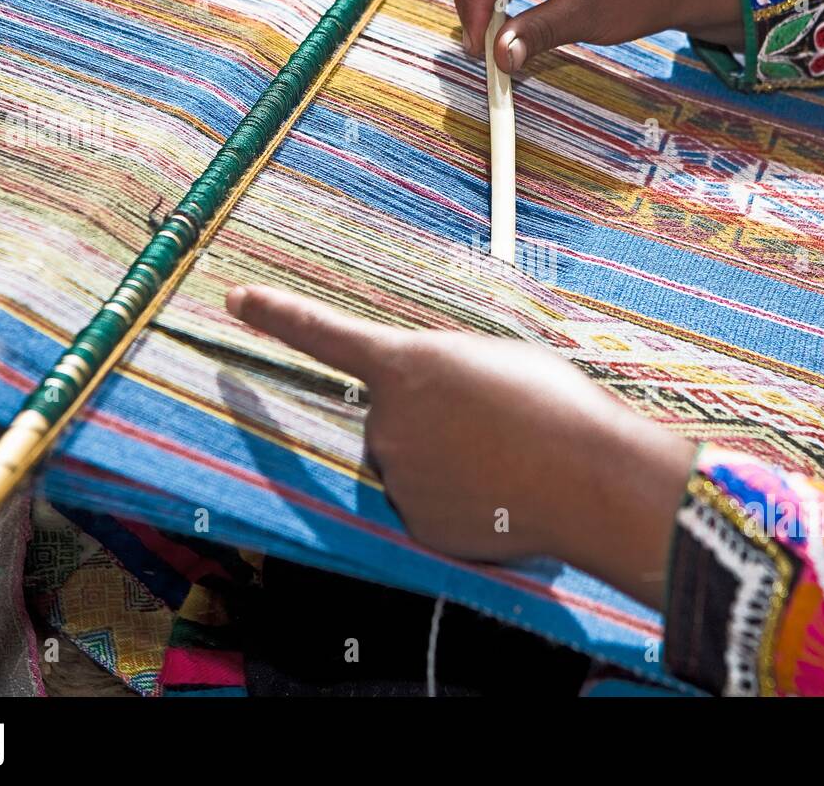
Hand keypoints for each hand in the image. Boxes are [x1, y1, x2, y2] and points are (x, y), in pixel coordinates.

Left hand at [227, 285, 695, 608]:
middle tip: (495, 423)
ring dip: (451, 462)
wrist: (587, 476)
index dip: (278, 316)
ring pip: (413, 466)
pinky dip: (461, 503)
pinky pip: (430, 507)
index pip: (324, 334)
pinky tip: (502, 494)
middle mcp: (386, 421)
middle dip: (432, 422)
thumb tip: (438, 409)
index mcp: (405, 364)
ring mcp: (398, 478)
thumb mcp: (495, 360)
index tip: (236, 299)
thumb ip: (447, 375)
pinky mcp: (418, 525)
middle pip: (392, 420)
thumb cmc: (553, 404)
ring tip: (509, 457)